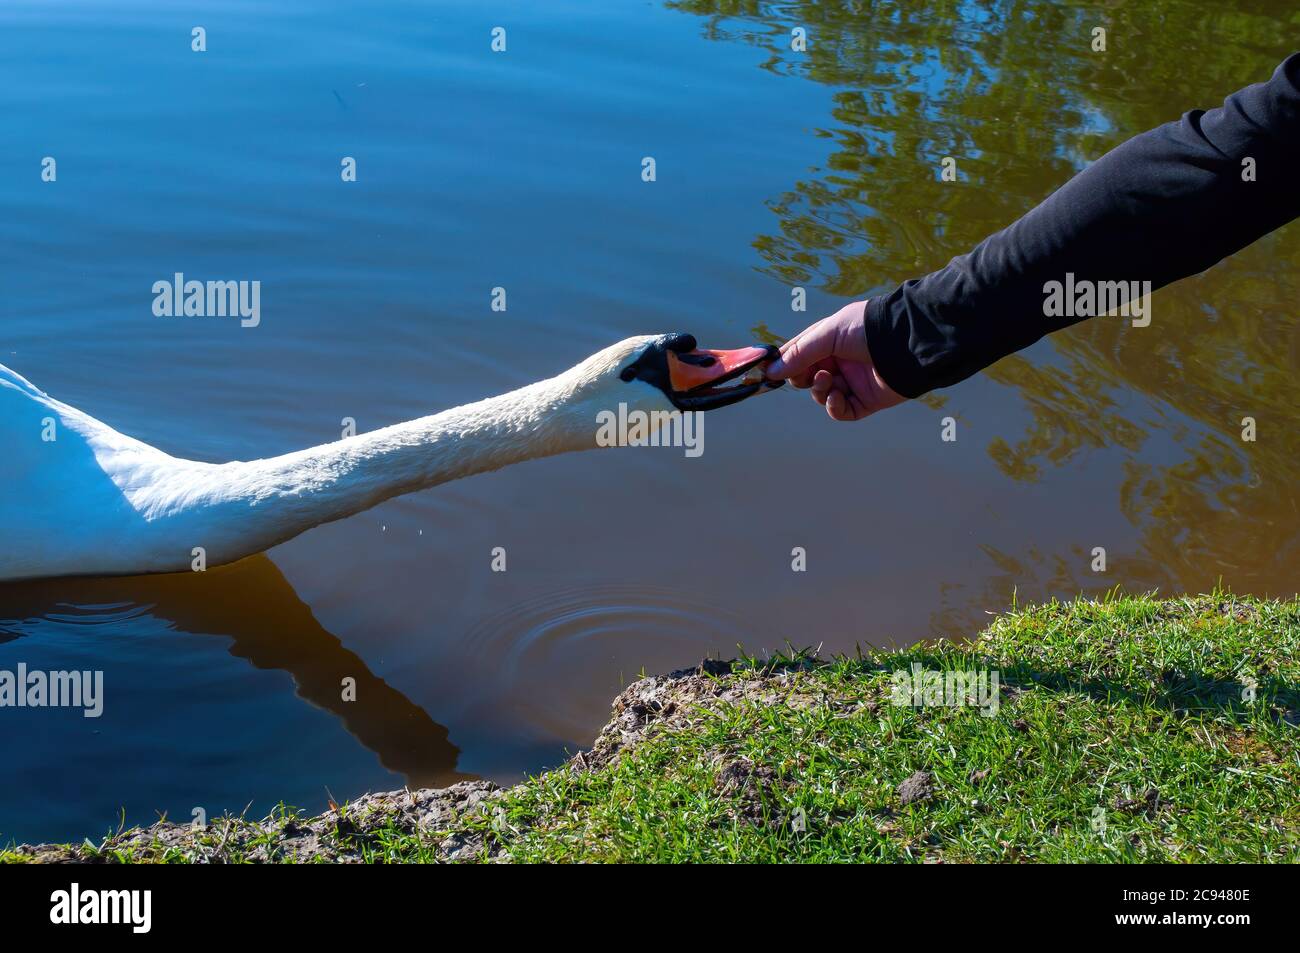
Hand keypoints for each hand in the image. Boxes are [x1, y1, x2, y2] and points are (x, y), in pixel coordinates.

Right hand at [763, 301, 906, 420]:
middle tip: (806, 376)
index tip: (767, 373)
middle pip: (807, 378)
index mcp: (829, 341)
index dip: (784, 364)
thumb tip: (771, 371)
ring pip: (822, 395)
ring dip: (819, 390)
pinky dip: (834, 407)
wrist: (906, 342)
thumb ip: (799, 353)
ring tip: (828, 380)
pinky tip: (837, 396)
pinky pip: (841, 411)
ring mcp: (852, 382)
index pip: (798, 355)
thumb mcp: (827, 334)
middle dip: (802, 378)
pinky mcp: (865, 401)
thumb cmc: (867, 329)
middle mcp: (839, 362)